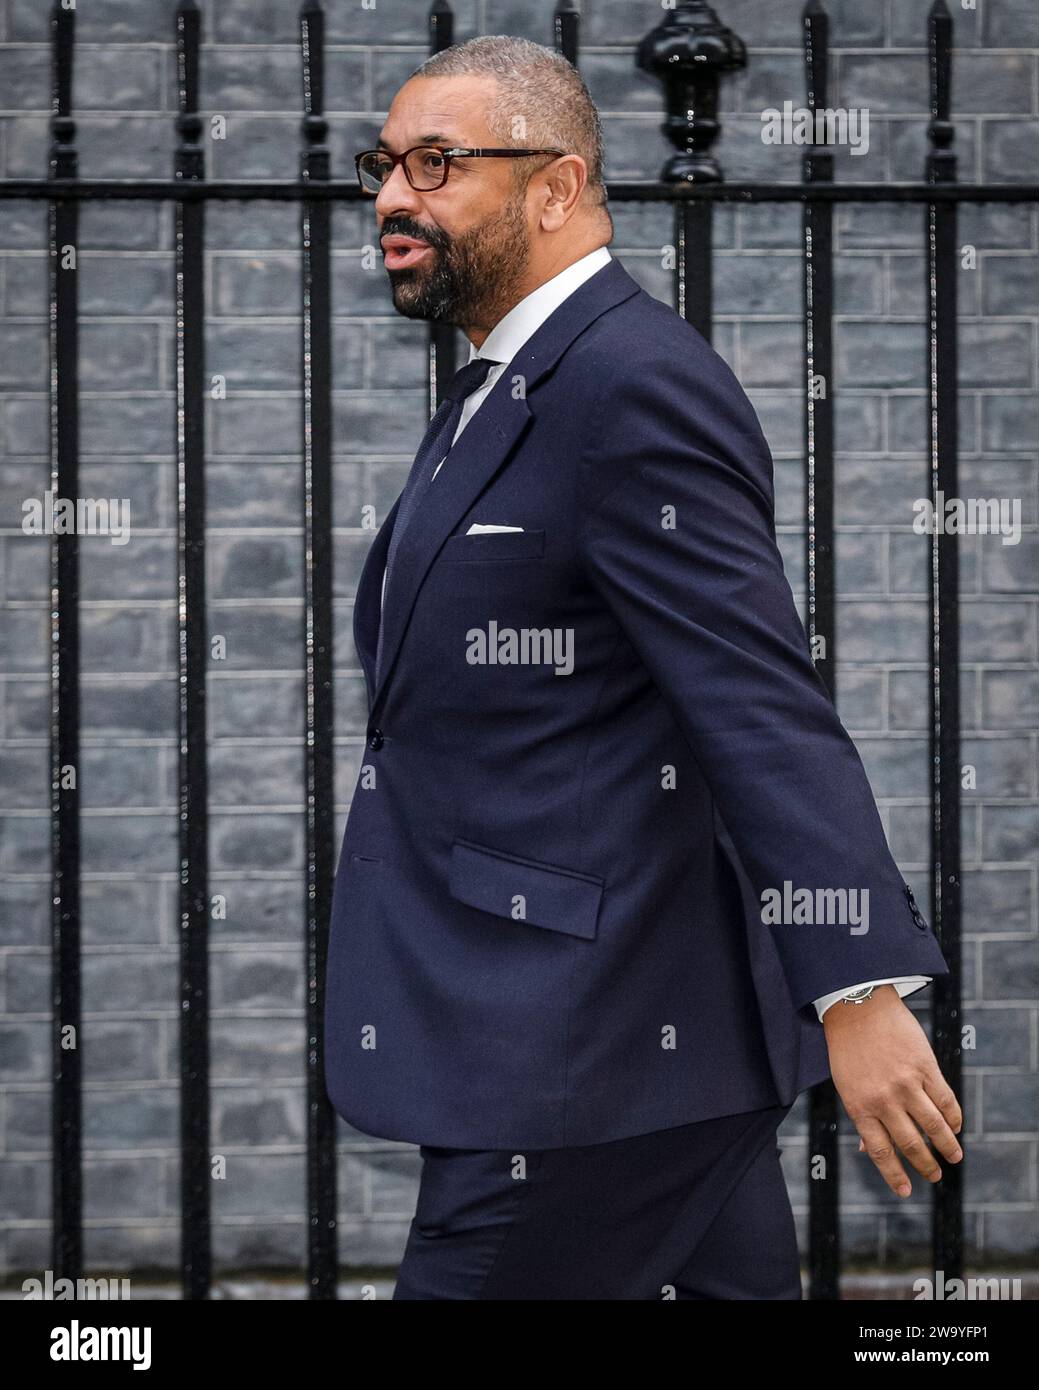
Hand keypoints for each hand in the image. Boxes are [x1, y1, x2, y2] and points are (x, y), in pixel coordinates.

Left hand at [822, 984, 962, 1197]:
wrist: (858, 1006)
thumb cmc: (848, 1048)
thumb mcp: (846, 1085)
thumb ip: (862, 1117)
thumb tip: (866, 1150)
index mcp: (860, 1106)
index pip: (880, 1152)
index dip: (894, 1175)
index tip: (907, 1191)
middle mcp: (884, 1100)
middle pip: (911, 1144)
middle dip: (926, 1165)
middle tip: (936, 1176)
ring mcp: (906, 1083)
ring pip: (934, 1126)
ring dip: (948, 1146)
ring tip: (954, 1157)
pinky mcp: (925, 1067)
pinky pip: (945, 1099)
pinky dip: (954, 1117)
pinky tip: (956, 1126)